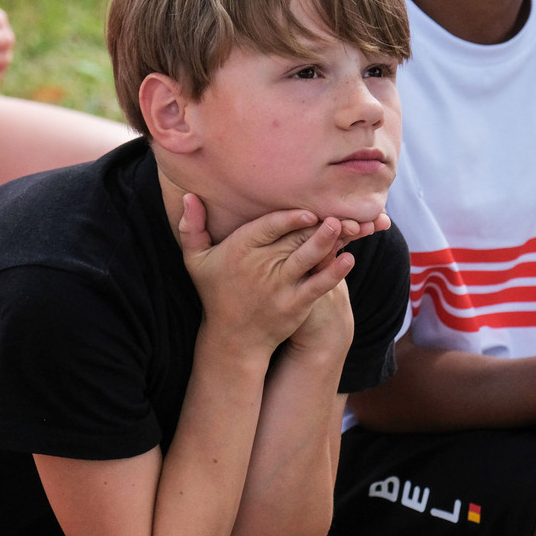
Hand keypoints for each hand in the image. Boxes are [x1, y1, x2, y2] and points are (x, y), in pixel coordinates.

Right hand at [176, 194, 352, 355]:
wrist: (233, 339)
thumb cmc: (216, 293)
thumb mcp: (195, 261)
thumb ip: (191, 227)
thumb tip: (187, 195)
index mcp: (240, 250)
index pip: (269, 226)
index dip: (290, 217)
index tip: (307, 210)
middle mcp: (260, 266)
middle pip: (293, 238)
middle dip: (317, 223)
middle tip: (337, 210)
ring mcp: (279, 286)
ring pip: (308, 257)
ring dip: (327, 240)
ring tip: (343, 226)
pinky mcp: (295, 305)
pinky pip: (318, 285)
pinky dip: (334, 272)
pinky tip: (348, 259)